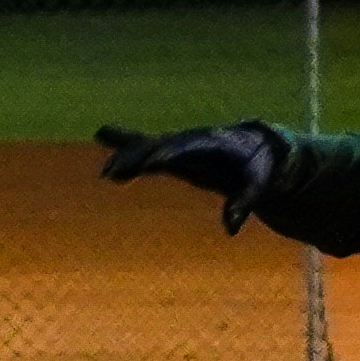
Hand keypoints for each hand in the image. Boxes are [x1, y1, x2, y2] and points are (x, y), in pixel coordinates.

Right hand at [92, 120, 285, 232]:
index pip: (184, 149)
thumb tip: (230, 228)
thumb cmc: (258, 167)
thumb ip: (243, 203)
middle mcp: (189, 140)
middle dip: (137, 158)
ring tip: (106, 172)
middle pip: (157, 146)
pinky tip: (101, 133)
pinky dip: (125, 144)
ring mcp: (179, 144)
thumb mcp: (257, 185)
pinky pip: (145, 148)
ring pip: (147, 147)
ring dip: (126, 156)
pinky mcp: (173, 151)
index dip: (167, 155)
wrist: (258, 147)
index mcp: (210, 143)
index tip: (149, 163)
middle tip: (113, 172)